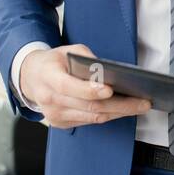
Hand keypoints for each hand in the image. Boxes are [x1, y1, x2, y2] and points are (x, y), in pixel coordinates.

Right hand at [19, 44, 151, 129]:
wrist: (31, 78)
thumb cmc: (54, 62)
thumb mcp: (68, 50)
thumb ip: (87, 59)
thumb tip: (108, 71)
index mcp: (48, 77)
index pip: (68, 86)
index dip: (89, 90)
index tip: (110, 89)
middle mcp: (50, 99)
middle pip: (88, 106)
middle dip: (119, 105)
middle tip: (142, 101)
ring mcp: (55, 115)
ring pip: (93, 116)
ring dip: (119, 112)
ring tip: (140, 105)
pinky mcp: (61, 124)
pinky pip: (90, 121)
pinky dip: (109, 115)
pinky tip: (125, 109)